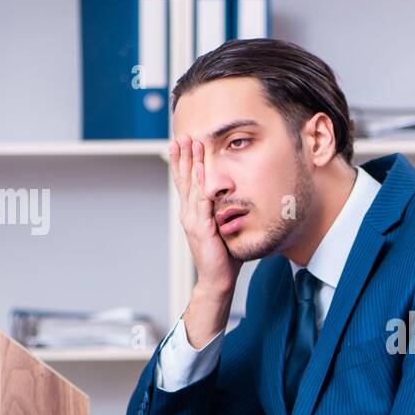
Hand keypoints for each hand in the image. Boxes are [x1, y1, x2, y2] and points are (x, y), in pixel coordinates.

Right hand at [170, 135, 239, 344]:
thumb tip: (233, 198)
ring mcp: (193, 220)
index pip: (186, 182)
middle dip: (183, 156)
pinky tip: (202, 171)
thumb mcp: (222, 227)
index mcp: (192, 213)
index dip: (183, 163)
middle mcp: (189, 213)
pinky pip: (202, 202)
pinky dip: (201, 185)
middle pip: (184, 179)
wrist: (217, 278)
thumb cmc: (223, 255)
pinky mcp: (202, 228)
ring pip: (191, 185)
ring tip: (190, 144)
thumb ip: (223, 212)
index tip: (182, 143)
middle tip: (182, 136)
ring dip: (191, 163)